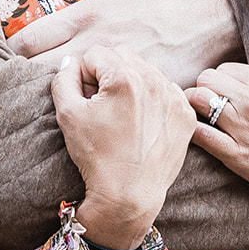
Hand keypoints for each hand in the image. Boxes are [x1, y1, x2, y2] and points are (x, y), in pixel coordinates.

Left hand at [10, 0, 242, 86]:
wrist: (206, 24)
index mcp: (85, 18)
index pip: (27, 41)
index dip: (10, 49)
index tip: (11, 51)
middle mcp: (94, 48)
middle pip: (37, 74)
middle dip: (23, 75)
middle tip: (22, 73)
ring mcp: (113, 78)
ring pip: (64, 96)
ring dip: (52, 93)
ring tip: (52, 88)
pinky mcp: (132, 96)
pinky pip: (98, 110)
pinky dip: (87, 109)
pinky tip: (86, 105)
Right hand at [51, 44, 196, 249]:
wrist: (129, 195)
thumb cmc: (96, 156)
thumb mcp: (67, 115)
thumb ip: (64, 79)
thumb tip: (71, 63)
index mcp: (124, 77)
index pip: (95, 54)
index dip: (83, 75)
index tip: (86, 100)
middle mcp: (153, 80)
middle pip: (122, 56)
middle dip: (107, 73)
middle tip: (102, 104)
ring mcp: (173, 97)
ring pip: (145, 70)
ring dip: (131, 83)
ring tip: (122, 114)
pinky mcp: (184, 113)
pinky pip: (165, 90)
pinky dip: (151, 99)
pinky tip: (141, 122)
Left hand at [186, 63, 248, 249]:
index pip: (224, 69)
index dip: (220, 82)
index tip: (223, 95)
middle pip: (205, 79)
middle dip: (204, 90)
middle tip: (209, 107)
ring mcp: (244, 128)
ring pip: (197, 100)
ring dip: (193, 108)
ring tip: (200, 118)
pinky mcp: (238, 155)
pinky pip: (200, 134)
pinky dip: (192, 131)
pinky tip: (195, 134)